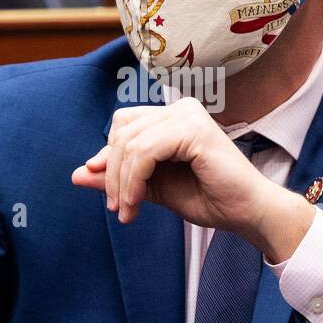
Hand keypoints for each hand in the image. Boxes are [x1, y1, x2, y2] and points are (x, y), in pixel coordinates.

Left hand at [70, 97, 314, 260]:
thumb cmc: (209, 198)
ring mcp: (187, 115)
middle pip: (121, 131)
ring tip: (127, 211)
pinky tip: (136, 204)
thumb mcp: (152, 189)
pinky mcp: (192, 130)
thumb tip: (75, 174)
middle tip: (117, 208)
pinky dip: (133, 181)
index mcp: (172, 116)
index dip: (107, 158)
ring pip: (130, 143)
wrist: (246, 213)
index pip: (123, 125)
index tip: (108, 196)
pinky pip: (145, 152)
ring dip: (121, 183)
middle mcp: (180, 108)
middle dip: (111, 173)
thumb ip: (117, 179)